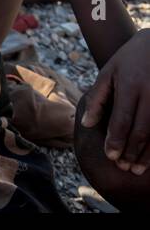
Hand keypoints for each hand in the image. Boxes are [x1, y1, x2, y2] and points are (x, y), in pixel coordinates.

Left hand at [82, 29, 149, 174]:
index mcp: (130, 86)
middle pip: (142, 130)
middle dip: (132, 152)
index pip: (122, 120)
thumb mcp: (108, 73)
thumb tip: (86, 124)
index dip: (116, 140)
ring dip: (148, 154)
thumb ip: (97, 99)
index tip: (110, 156)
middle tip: (124, 168)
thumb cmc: (129, 60)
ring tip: (137, 168)